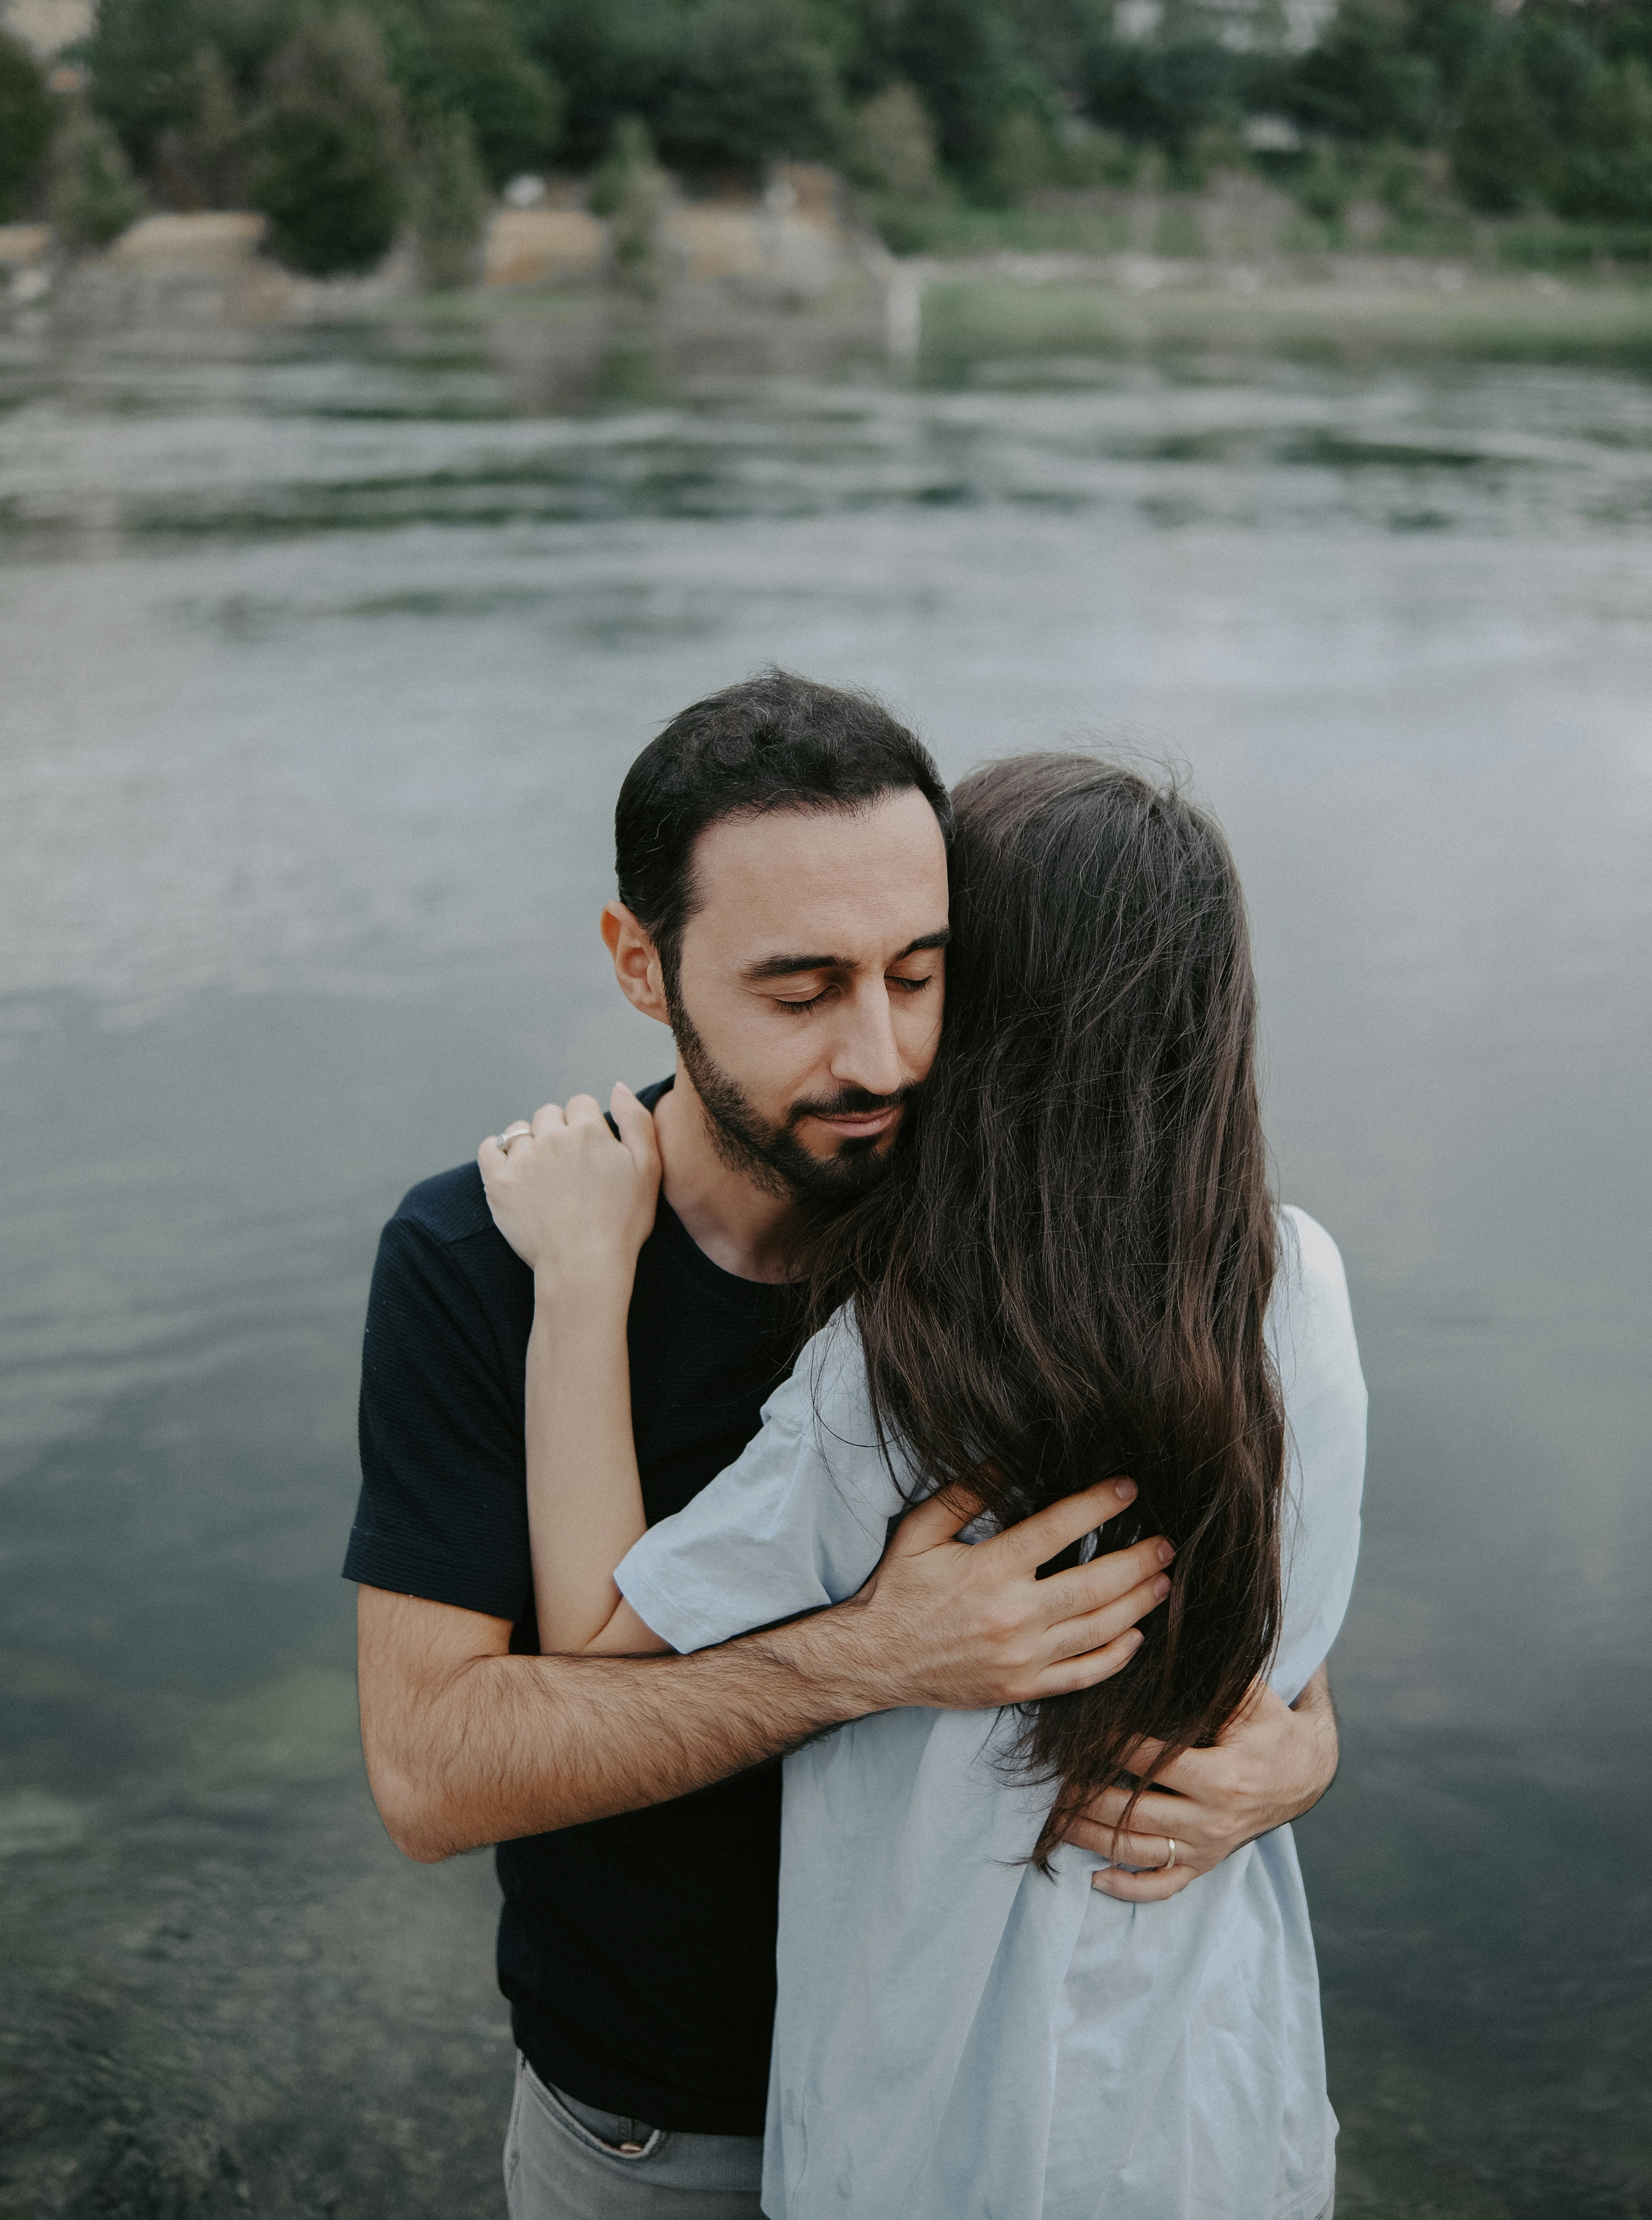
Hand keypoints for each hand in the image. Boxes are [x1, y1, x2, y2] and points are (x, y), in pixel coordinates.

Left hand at [479, 1084, 660, 1291]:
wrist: (585, 1265)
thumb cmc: (622, 1222)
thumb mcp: (648, 1168)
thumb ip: (636, 1121)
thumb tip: (617, 1086)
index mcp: (588, 1131)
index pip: (580, 1104)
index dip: (586, 1125)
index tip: (590, 1151)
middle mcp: (552, 1138)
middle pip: (549, 1115)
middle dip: (558, 1131)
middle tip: (568, 1166)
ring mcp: (522, 1160)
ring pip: (520, 1131)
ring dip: (530, 1144)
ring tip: (542, 1173)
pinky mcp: (499, 1183)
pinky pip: (489, 1149)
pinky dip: (497, 1151)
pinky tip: (511, 1167)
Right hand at [814, 1476, 1173, 1713]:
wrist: (872, 1661)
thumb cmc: (897, 1589)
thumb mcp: (920, 1531)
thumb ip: (965, 1495)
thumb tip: (1008, 1461)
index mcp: (989, 1570)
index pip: (1059, 1529)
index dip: (1098, 1505)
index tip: (1128, 1490)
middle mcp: (1012, 1616)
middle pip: (1095, 1585)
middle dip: (1139, 1561)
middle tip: (1167, 1542)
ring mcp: (1021, 1658)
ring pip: (1098, 1630)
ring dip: (1138, 1604)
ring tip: (1163, 1582)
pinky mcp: (1022, 1688)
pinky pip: (1083, 1676)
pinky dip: (1116, 1657)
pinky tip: (1135, 1636)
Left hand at [1065, 1664, 1339, 1900]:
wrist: (1307, 1772)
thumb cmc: (1271, 1726)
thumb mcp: (1250, 1698)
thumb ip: (1208, 1680)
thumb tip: (1157, 1645)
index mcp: (1220, 1778)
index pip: (1147, 1762)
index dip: (1107, 1747)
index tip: (1077, 1735)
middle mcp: (1212, 1820)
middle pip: (1133, 1813)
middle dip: (1086, 1797)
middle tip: (1051, 1780)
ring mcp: (1208, 1848)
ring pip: (1138, 1851)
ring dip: (1092, 1838)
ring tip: (1054, 1821)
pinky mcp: (1207, 1864)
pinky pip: (1164, 1886)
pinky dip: (1129, 1888)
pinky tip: (1095, 1878)